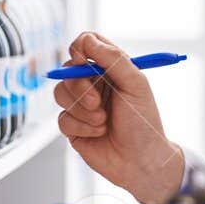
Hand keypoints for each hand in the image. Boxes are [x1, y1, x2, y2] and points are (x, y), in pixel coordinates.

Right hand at [55, 31, 184, 203]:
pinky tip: (98, 133)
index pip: (86, 44)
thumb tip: (88, 40)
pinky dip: (81, 126)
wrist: (141, 162)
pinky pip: (62, 119)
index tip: (81, 59)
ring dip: (82, 109)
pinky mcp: (74, 127)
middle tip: (98, 102)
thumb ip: (113, 59)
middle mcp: (94, 84)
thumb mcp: (135, 85)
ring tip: (103, 121)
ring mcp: (82, 105)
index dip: (79, 47)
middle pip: (67, 70)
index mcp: (111, 69)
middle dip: (80, 87)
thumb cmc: (144, 123)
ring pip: (60, 93)